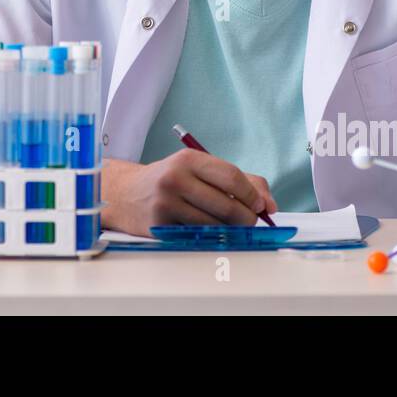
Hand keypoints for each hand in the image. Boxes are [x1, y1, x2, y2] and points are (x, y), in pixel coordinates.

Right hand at [101, 152, 277, 237]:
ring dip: (229, 230)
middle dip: (246, 218)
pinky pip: (197, 236)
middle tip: (250, 222)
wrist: (126, 194)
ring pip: (214, 225)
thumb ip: (240, 181)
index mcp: (189, 159)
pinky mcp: (160, 225)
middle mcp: (176, 178)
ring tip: (227, 226)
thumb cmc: (171, 181)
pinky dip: (208, 237)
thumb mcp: (200, 170)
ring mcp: (166, 203)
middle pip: (227, 205)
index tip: (261, 206)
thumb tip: (269, 205)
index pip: (232, 177)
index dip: (252, 195)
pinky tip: (205, 230)